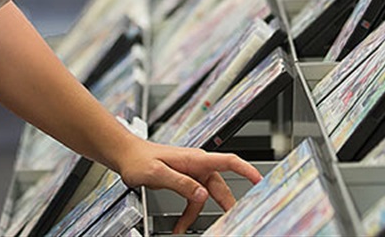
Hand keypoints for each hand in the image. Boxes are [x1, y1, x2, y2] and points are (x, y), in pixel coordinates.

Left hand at [115, 140, 262, 234]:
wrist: (125, 156)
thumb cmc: (138, 158)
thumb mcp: (157, 173)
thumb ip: (181, 183)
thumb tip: (202, 194)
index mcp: (194, 159)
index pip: (228, 162)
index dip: (246, 170)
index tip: (259, 181)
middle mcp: (196, 165)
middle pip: (219, 187)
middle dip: (225, 205)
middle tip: (233, 221)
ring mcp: (190, 173)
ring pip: (205, 197)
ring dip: (197, 215)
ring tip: (186, 229)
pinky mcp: (183, 181)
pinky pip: (192, 200)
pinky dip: (187, 214)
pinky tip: (179, 226)